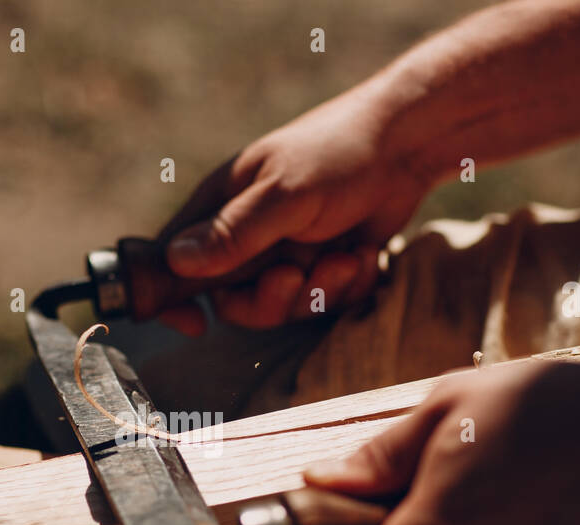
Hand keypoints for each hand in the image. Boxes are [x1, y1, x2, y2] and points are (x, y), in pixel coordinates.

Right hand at [155, 86, 431, 333]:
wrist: (408, 146)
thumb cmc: (340, 154)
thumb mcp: (285, 195)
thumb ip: (234, 232)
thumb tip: (176, 262)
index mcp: (220, 205)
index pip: (171, 260)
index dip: (172, 298)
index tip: (192, 324)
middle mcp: (245, 232)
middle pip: (232, 300)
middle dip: (271, 300)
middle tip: (298, 277)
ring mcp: (283, 251)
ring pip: (281, 306)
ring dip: (319, 290)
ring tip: (347, 256)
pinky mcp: (319, 266)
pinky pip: (321, 302)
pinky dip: (346, 285)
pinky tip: (363, 252)